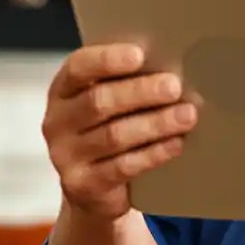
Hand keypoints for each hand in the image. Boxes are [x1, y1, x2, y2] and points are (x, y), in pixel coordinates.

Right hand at [41, 44, 198, 219]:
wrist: (94, 190)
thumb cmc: (110, 128)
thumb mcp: (112, 102)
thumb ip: (129, 82)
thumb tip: (173, 67)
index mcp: (63, 90)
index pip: (77, 68)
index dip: (106, 60)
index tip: (139, 55)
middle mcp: (57, 122)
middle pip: (98, 102)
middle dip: (140, 92)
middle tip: (175, 86)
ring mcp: (66, 156)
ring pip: (114, 136)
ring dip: (155, 123)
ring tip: (187, 115)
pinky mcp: (83, 185)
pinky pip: (122, 167)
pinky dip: (153, 154)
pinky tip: (176, 144)